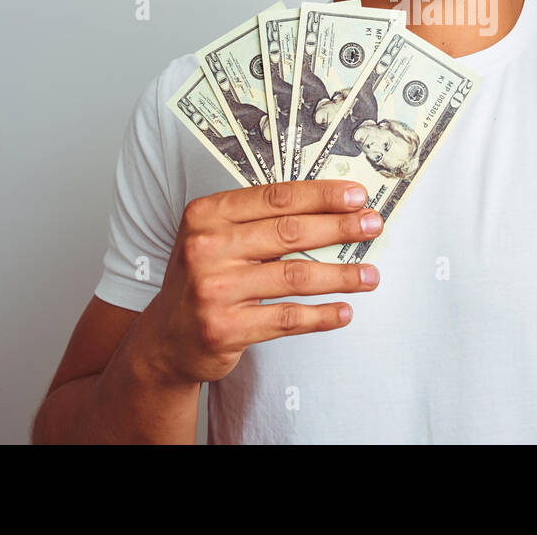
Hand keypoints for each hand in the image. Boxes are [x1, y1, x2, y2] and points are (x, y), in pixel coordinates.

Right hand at [134, 180, 382, 385]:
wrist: (164, 340)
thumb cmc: (202, 281)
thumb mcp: (215, 239)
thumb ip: (258, 221)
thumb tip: (330, 209)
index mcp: (206, 215)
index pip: (276, 197)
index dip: (322, 195)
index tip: (356, 196)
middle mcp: (206, 248)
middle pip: (289, 232)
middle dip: (339, 228)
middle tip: (372, 226)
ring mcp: (214, 290)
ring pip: (294, 276)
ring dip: (340, 275)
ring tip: (370, 275)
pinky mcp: (224, 329)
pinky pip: (286, 318)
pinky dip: (321, 316)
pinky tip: (344, 311)